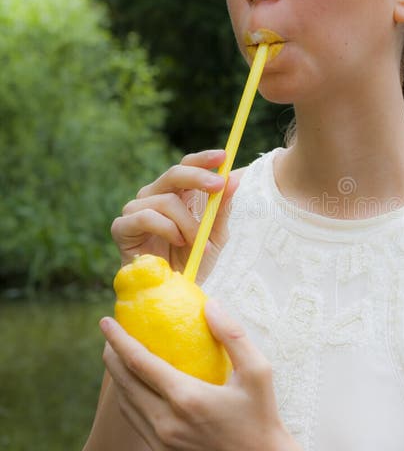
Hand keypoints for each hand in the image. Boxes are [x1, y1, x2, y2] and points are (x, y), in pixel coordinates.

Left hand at [100, 301, 290, 450]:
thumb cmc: (262, 417)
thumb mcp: (258, 371)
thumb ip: (233, 335)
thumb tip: (211, 304)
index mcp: (186, 398)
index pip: (139, 363)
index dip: (119, 340)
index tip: (106, 322)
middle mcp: (167, 422)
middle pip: (124, 383)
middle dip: (111, 356)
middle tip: (109, 336)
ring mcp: (162, 441)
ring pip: (126, 404)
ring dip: (117, 379)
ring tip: (118, 358)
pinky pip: (135, 422)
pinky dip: (128, 400)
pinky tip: (134, 388)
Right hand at [111, 149, 239, 274]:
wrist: (173, 293)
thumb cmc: (193, 262)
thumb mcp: (215, 236)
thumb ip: (222, 208)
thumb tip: (234, 179)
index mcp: (175, 194)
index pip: (186, 166)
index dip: (203, 159)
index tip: (223, 156)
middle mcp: (154, 196)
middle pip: (174, 173)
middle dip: (198, 177)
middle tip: (218, 186)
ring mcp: (135, 210)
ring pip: (166, 201)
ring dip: (188, 223)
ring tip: (197, 242)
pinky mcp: (122, 227)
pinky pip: (146, 216)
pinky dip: (167, 229)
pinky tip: (177, 242)